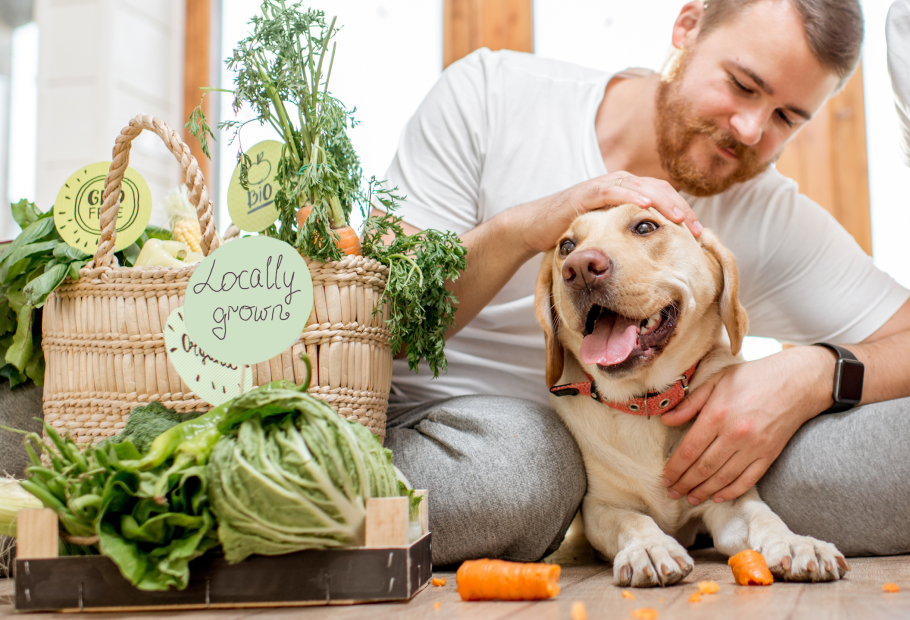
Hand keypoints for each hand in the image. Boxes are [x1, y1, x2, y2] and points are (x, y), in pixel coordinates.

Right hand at [512, 171, 700, 254]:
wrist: (535, 225)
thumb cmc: (572, 230)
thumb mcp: (607, 231)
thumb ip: (628, 233)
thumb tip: (654, 253)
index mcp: (627, 190)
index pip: (663, 195)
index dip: (683, 210)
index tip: (698, 232)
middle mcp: (618, 183)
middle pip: (659, 189)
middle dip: (680, 208)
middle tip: (696, 229)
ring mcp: (602, 186)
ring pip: (641, 187)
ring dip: (662, 201)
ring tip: (679, 218)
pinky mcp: (586, 193)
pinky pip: (613, 191)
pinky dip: (631, 195)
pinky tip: (646, 205)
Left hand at [658, 346, 834, 504]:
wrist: (797, 381)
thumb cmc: (753, 377)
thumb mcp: (717, 380)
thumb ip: (690, 402)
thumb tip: (665, 420)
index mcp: (717, 414)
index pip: (689, 450)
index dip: (675, 468)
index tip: (665, 477)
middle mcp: (734, 434)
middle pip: (703, 467)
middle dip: (685, 483)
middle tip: (672, 492)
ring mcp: (754, 447)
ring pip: (723, 477)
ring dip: (704, 491)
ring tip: (690, 498)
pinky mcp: (770, 454)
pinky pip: (748, 479)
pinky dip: (731, 491)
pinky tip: (718, 497)